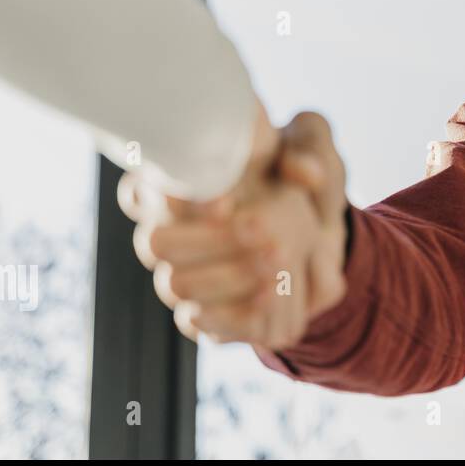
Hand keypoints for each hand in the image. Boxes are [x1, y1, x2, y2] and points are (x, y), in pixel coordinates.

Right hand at [122, 108, 349, 349]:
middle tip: (262, 228)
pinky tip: (271, 295)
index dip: (169, 195)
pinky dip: (236, 313)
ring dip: (228, 276)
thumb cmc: (299, 172)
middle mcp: (171, 228)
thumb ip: (308, 144)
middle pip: (154, 243)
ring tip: (279, 259)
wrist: (324, 227)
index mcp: (182, 180)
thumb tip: (305, 171)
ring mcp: (184, 272)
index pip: (139, 191)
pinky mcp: (205, 311)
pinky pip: (200, 322)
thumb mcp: (312, 143)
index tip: (226, 200)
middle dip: (208, 240)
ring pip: (176, 285)